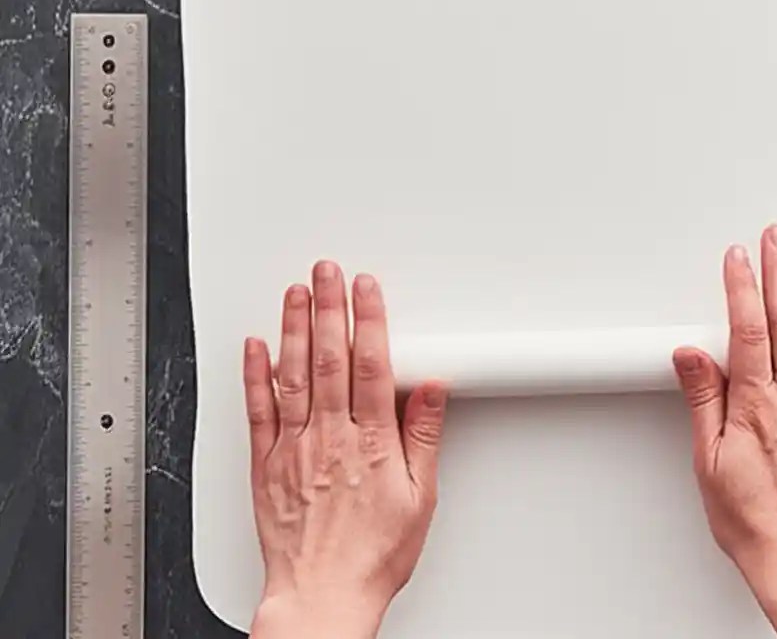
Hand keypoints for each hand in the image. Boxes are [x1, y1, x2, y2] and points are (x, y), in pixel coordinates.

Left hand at [241, 261, 448, 638]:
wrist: (322, 596)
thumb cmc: (372, 556)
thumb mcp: (421, 498)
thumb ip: (423, 437)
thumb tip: (430, 391)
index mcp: (371, 444)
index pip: (370, 365)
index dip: (369, 319)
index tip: (367, 287)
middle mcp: (328, 439)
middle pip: (329, 359)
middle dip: (328, 307)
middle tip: (326, 271)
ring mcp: (292, 450)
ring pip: (292, 375)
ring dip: (294, 328)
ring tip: (296, 292)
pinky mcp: (265, 466)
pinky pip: (257, 411)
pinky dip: (254, 375)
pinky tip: (256, 345)